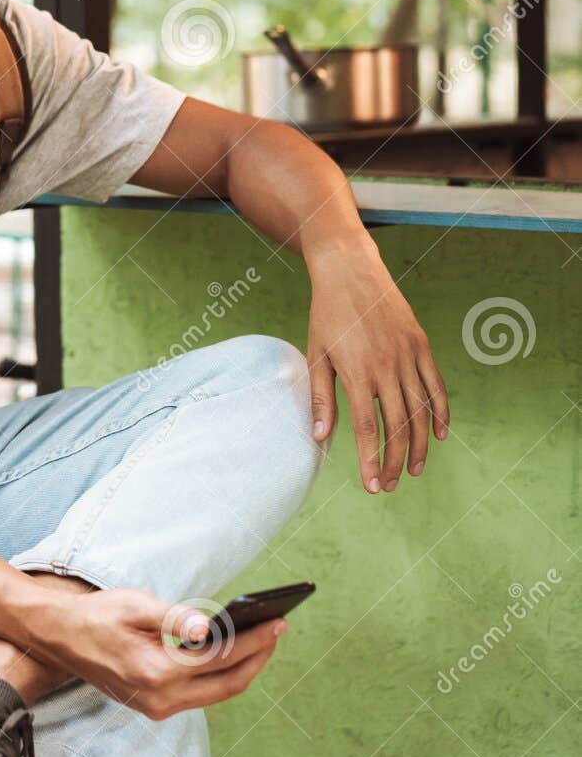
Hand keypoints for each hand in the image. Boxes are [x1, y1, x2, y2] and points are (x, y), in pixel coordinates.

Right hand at [33, 588, 285, 718]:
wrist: (62, 639)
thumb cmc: (99, 616)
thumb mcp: (136, 606)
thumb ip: (176, 618)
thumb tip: (213, 626)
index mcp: (158, 672)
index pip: (221, 658)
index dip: (254, 641)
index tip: (278, 623)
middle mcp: (161, 699)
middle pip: (228, 684)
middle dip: (258, 658)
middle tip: (278, 630)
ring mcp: (159, 708)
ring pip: (217, 693)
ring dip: (242, 668)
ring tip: (263, 639)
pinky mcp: (156, 707)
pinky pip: (201, 695)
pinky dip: (221, 675)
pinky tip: (231, 653)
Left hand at [305, 232, 449, 493]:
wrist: (349, 270)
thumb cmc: (327, 314)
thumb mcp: (317, 355)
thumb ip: (321, 399)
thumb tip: (321, 439)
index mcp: (358, 371)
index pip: (369, 428)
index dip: (371, 460)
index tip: (371, 486)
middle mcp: (387, 365)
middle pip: (398, 425)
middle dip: (394, 461)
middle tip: (388, 485)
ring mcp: (408, 354)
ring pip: (420, 410)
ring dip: (418, 445)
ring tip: (412, 470)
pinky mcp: (421, 344)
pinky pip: (436, 385)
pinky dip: (440, 412)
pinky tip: (439, 435)